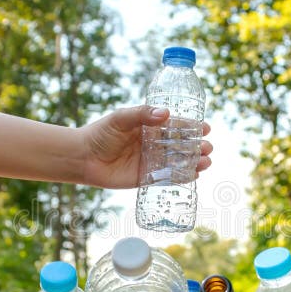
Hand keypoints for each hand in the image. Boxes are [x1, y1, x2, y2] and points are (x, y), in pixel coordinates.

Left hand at [80, 105, 212, 188]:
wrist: (83, 158)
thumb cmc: (100, 134)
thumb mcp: (120, 119)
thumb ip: (142, 114)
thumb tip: (166, 114)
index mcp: (149, 127)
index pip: (175, 126)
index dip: (192, 127)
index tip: (206, 128)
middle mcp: (153, 144)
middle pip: (181, 145)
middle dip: (197, 146)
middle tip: (207, 147)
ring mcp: (151, 162)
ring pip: (178, 162)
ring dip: (194, 161)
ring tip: (206, 161)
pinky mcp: (146, 178)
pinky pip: (168, 178)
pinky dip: (182, 177)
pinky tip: (194, 175)